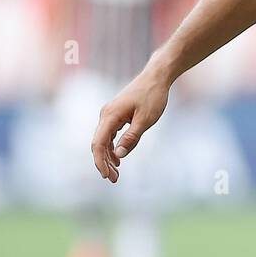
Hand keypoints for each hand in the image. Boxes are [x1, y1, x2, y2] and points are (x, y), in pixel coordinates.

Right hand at [90, 66, 170, 182]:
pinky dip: (113, 147)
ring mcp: (110, 114)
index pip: (99, 144)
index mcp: (110, 116)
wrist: (156, 76)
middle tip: (114, 179)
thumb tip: (119, 155)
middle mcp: (105, 115)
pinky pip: (110, 134)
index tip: (107, 176)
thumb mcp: (146, 120)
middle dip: (104, 163)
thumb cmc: (153, 96)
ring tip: (117, 173)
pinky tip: (118, 158)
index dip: (100, 162)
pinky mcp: (116, 114)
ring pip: (104, 140)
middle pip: (99, 144)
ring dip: (109, 156)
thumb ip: (132, 137)